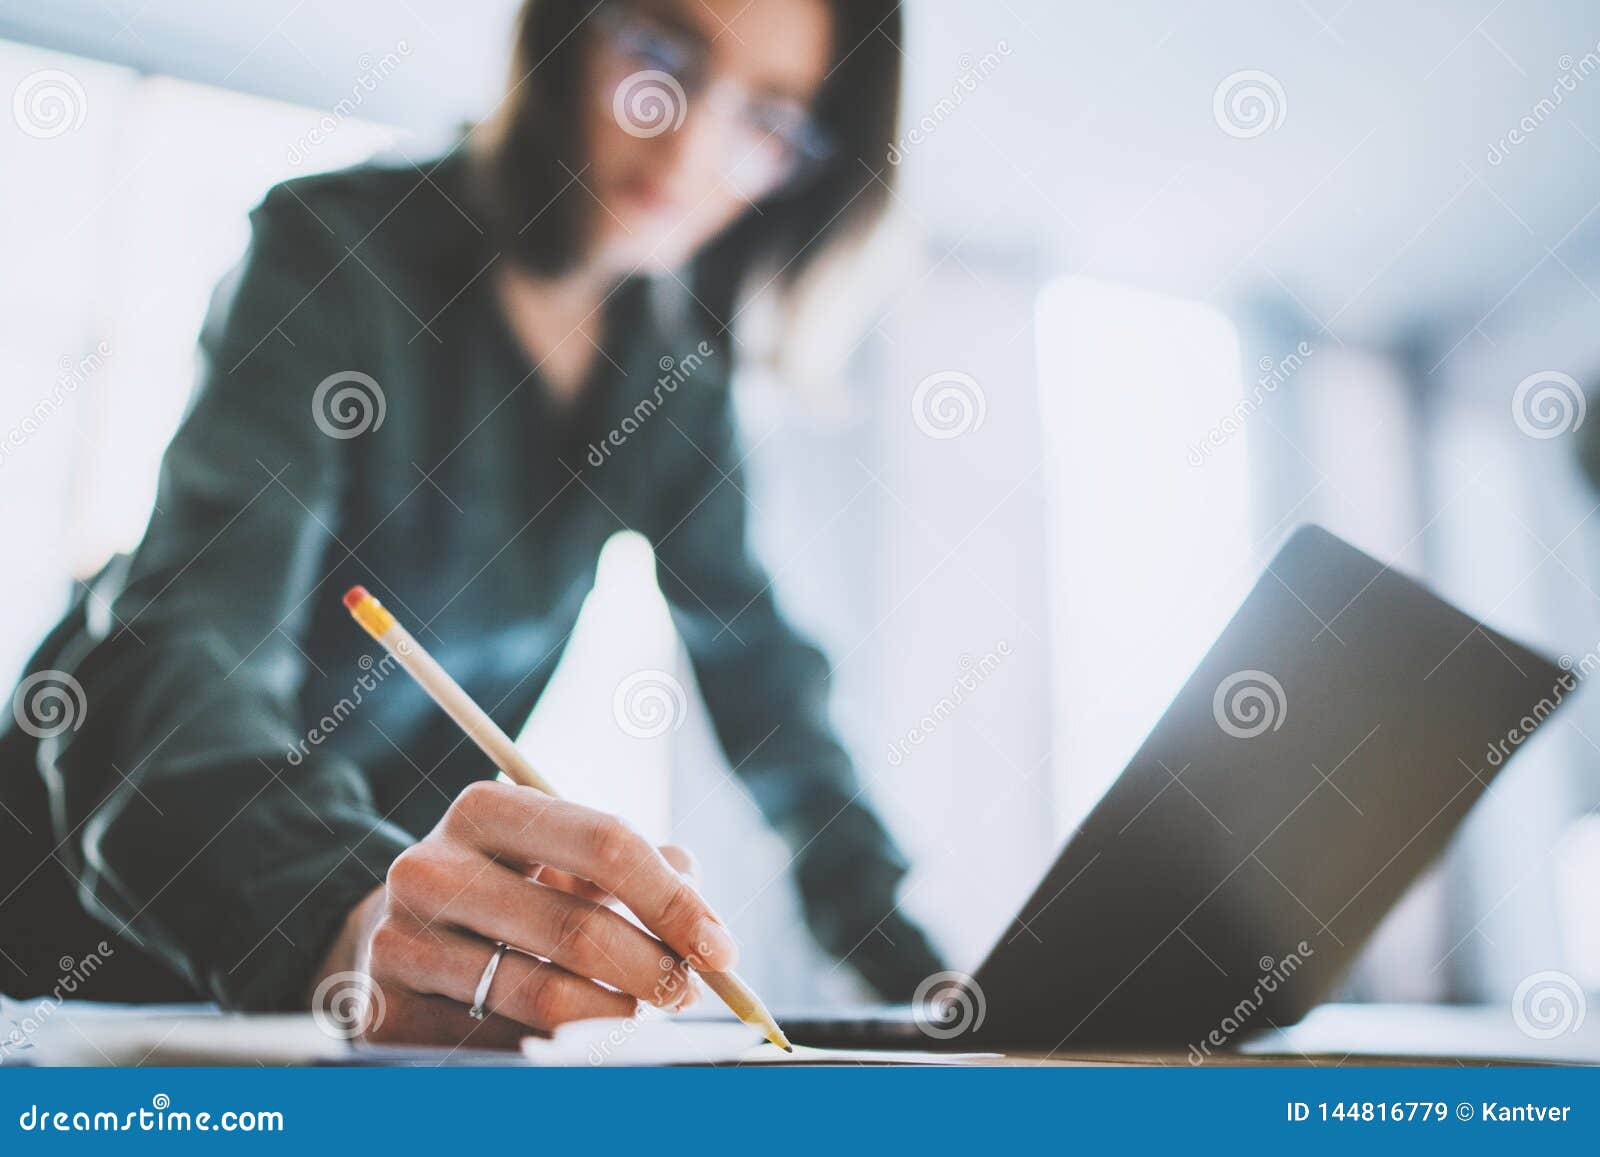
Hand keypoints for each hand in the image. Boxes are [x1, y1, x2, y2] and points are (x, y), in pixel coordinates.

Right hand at [309, 779, 736, 1047]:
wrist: (404, 933)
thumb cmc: (516, 886)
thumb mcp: (568, 856)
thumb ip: (646, 867)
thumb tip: (706, 925)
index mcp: (485, 809)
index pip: (605, 843)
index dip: (673, 900)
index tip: (721, 949)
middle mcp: (431, 868)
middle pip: (577, 929)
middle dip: (654, 969)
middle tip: (689, 993)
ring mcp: (400, 943)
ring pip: (543, 997)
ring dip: (615, 1015)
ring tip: (637, 1011)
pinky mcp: (387, 1013)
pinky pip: (504, 1044)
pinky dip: (557, 1047)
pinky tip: (571, 1034)